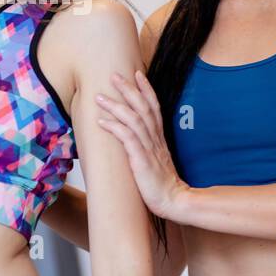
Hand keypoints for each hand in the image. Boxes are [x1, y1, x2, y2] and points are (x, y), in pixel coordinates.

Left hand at [94, 70, 188, 219]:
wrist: (175, 202)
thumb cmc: (163, 185)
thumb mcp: (156, 161)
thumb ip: (149, 148)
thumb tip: (134, 140)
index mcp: (160, 139)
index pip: (154, 107)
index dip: (146, 89)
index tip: (137, 73)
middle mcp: (156, 140)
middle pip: (143, 107)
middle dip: (128, 89)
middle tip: (114, 75)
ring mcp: (150, 149)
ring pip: (134, 119)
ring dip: (116, 106)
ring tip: (99, 97)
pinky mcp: (142, 161)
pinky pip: (128, 139)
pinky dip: (115, 127)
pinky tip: (102, 122)